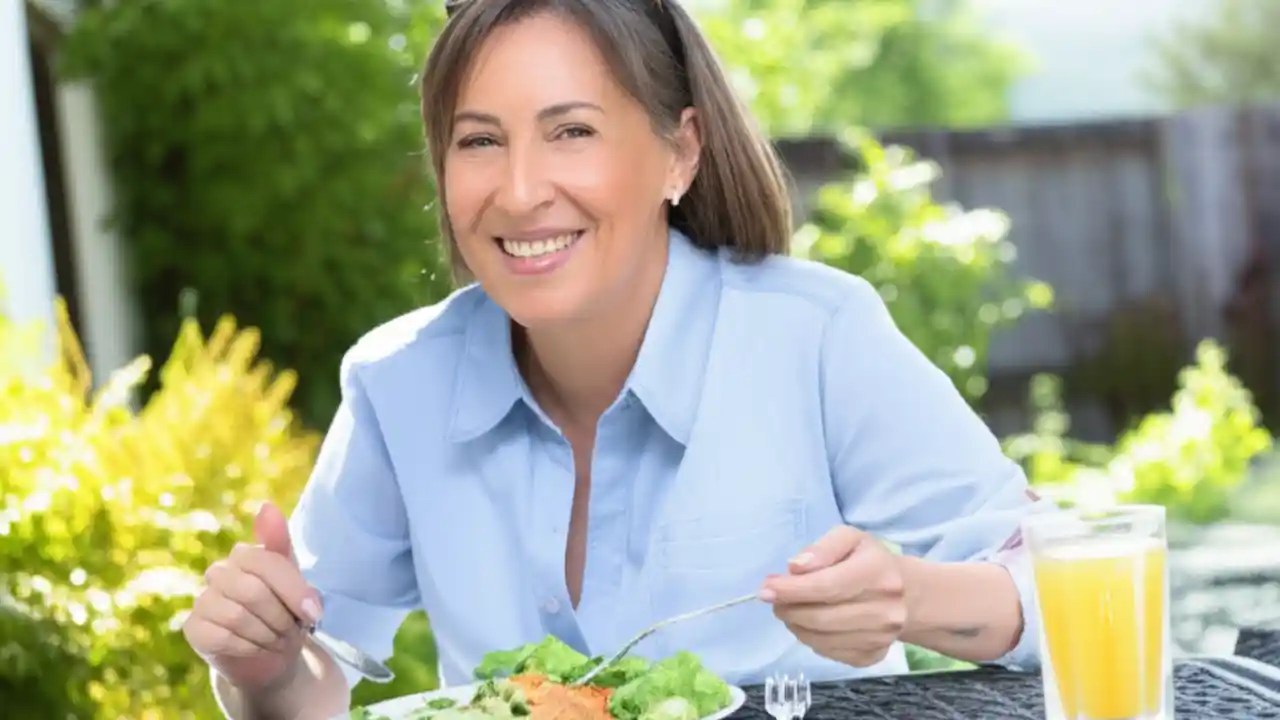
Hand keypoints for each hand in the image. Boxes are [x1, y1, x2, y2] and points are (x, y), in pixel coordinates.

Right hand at [182, 502, 322, 692]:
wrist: (270, 654)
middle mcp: (219, 571)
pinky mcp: (192, 627)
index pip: (267, 562)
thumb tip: (266, 505)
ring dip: (266, 635)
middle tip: (291, 631)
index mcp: (245, 554)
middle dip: (280, 617)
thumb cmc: (284, 609)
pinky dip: (248, 647)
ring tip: (277, 640)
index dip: (294, 590)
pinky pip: (221, 637)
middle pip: (253, 592)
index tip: (314, 614)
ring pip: (237, 616)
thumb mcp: (293, 578)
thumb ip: (281, 543)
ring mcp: (202, 599)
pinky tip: (256, 648)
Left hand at [758, 525, 906, 667]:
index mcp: (877, 573)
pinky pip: (828, 652)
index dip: (791, 591)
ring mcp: (880, 637)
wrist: (906, 595)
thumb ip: (821, 548)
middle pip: (820, 618)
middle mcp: (885, 609)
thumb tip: (795, 568)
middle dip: (788, 609)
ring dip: (796, 625)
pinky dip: (811, 639)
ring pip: (820, 639)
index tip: (766, 589)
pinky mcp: (872, 656)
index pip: (826, 587)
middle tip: (774, 600)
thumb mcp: (849, 539)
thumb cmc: (868, 561)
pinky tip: (810, 624)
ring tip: (792, 609)